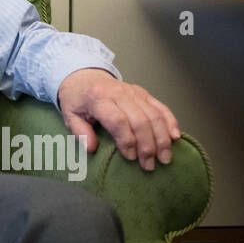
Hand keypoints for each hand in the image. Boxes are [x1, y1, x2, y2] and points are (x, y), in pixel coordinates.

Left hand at [57, 68, 180, 171]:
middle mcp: (119, 93)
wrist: (84, 77)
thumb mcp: (69, 114)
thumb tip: (91, 148)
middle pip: (140, 120)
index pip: (118, 120)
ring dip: (162, 139)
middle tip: (148, 165)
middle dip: (147, 146)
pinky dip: (170, 122)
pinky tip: (174, 138)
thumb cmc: (78, 100)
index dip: (127, 140)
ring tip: (164, 159)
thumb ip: (79, 131)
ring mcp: (134, 92)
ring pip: (154, 115)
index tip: (129, 157)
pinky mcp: (144, 93)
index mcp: (98, 98)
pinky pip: (161, 107)